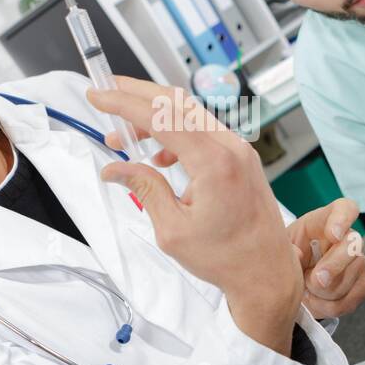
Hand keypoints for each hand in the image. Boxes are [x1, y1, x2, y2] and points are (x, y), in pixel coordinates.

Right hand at [87, 77, 303, 354]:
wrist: (266, 272)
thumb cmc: (226, 258)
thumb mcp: (173, 229)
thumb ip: (144, 189)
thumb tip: (115, 169)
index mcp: (214, 163)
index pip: (160, 117)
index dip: (124, 103)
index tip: (98, 94)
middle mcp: (230, 147)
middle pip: (176, 102)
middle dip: (137, 94)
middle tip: (107, 93)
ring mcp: (239, 150)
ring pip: (190, 114)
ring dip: (154, 117)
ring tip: (124, 139)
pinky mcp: (241, 157)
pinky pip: (203, 131)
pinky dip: (175, 133)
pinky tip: (158, 158)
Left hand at [287, 198, 364, 318]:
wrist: (291, 286)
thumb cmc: (286, 260)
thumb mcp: (279, 251)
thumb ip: (287, 250)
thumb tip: (298, 254)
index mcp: (323, 222)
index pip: (344, 208)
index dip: (343, 219)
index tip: (333, 235)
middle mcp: (346, 238)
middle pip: (352, 245)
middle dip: (333, 266)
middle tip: (314, 280)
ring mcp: (358, 261)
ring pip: (349, 277)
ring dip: (323, 292)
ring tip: (306, 289)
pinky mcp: (362, 283)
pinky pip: (351, 299)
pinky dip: (329, 306)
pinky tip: (316, 300)